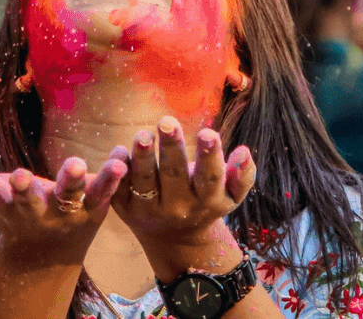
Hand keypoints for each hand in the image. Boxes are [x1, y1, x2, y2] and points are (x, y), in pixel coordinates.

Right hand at [0, 153, 126, 261]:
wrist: (50, 250)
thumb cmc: (13, 215)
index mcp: (7, 206)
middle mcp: (36, 211)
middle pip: (28, 200)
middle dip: (23, 190)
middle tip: (20, 176)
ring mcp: (66, 211)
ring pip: (68, 196)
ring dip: (70, 180)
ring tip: (74, 163)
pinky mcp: (94, 206)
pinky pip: (104, 190)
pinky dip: (111, 177)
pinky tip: (120, 158)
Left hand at [111, 117, 255, 279]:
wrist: (176, 239)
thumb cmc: (206, 202)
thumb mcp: (231, 195)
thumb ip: (243, 175)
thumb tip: (245, 151)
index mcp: (206, 200)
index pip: (209, 177)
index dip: (209, 156)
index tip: (208, 133)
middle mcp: (177, 207)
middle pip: (173, 175)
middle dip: (171, 147)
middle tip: (167, 122)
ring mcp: (149, 209)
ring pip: (144, 182)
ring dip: (142, 157)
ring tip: (142, 135)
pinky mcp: (125, 209)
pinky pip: (119, 188)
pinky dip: (117, 170)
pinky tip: (118, 150)